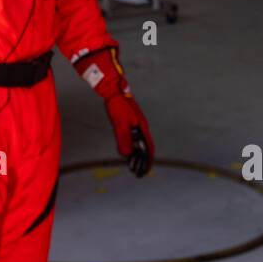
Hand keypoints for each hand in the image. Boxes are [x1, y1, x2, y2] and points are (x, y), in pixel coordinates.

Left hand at [74, 47, 154, 176]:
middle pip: (145, 147)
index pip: (149, 148)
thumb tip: (127, 154)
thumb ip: (124, 139)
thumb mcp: (120, 124)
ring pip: (139, 143)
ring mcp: (136, 123)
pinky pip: (133, 138)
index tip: (145, 171)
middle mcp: (141, 126)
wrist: (113, 89)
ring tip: (131, 165)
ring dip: (136, 155)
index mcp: (142, 127)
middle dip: (142, 161)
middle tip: (137, 172)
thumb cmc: (118, 105)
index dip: (148, 161)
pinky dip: (131, 147)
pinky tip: (126, 149)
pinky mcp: (129, 121)